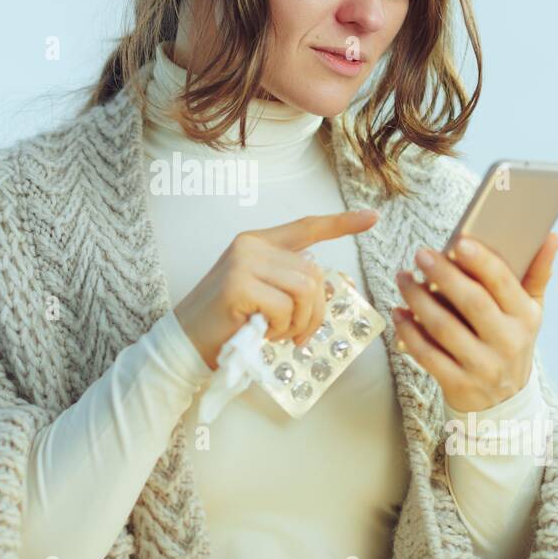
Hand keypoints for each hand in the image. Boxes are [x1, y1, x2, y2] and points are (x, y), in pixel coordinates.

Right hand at [174, 209, 379, 369]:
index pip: (306, 227)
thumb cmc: (225, 322)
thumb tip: (320, 287)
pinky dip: (281, 328)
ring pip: (304, 289)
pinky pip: (285, 307)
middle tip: (298, 335)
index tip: (372, 217)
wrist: (185, 341)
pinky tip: (261, 333)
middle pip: (314, 272)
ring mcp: (244, 262)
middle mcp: (251, 245)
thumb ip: (284, 280)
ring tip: (276, 334)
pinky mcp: (239, 284)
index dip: (341, 223)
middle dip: (315, 311)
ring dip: (298, 322)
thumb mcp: (258, 292)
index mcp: (257, 242)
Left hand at [391, 233, 557, 412]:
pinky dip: (408, 332)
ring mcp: (483, 366)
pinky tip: (398, 314)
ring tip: (403, 278)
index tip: (458, 242)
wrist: (503, 404)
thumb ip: (537, 273)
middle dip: (444, 275)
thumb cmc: (510, 343)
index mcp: (525, 318)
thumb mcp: (529, 312)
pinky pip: (427, 354)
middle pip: (472, 302)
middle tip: (421, 254)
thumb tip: (552, 236)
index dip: (481, 262)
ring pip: (444, 327)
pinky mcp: (458, 384)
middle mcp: (507, 342)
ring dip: (418, 299)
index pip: (504, 283)